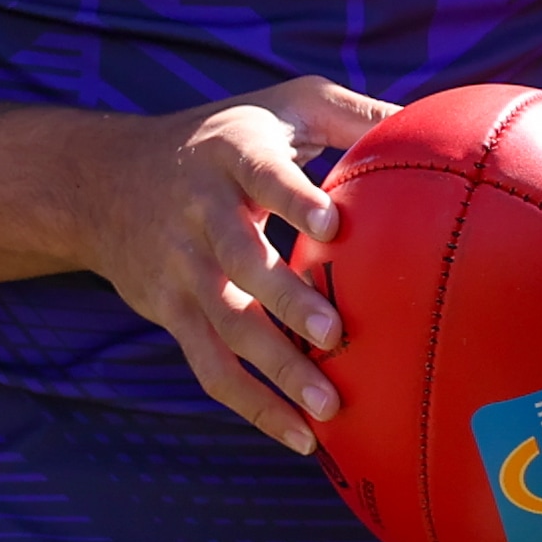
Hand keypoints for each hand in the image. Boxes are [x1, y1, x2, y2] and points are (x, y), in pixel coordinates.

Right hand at [74, 76, 387, 454]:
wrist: (98, 179)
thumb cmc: (220, 135)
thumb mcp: (280, 104)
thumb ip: (352, 114)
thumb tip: (442, 129)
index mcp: (229, 155)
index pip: (260, 175)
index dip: (293, 199)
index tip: (335, 225)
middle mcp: (197, 212)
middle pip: (239, 260)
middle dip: (284, 300)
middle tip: (336, 335)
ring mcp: (180, 267)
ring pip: (224, 324)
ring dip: (273, 369)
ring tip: (329, 407)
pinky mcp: (169, 312)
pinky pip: (208, 366)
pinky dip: (251, 406)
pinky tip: (301, 438)